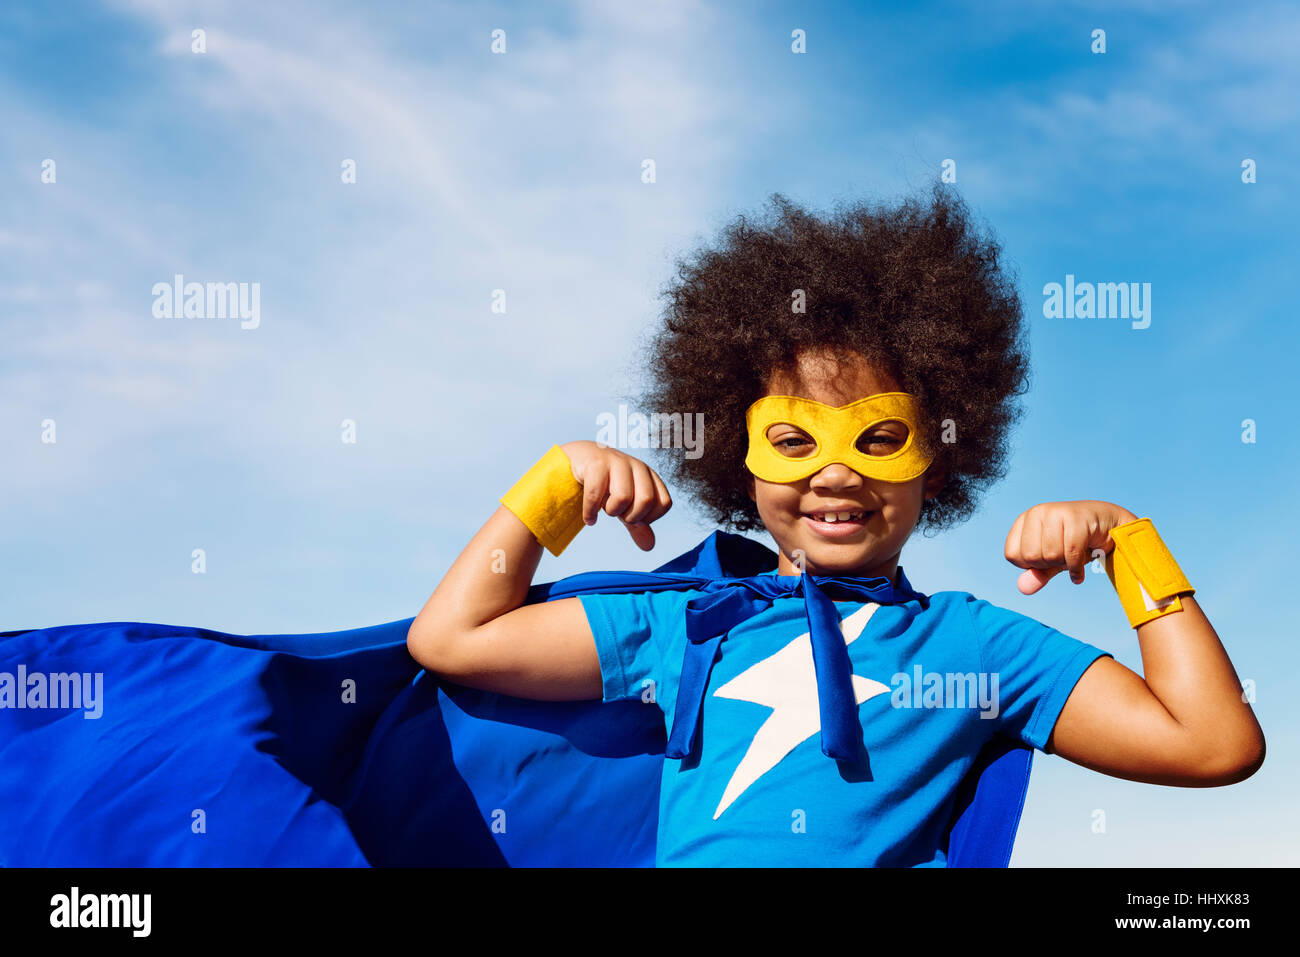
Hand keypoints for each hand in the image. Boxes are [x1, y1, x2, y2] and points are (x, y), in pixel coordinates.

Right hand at [559, 440, 672, 550]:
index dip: (649, 518)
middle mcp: (637, 466)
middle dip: (630, 516)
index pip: (664, 503)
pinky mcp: (596, 464)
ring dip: (611, 511)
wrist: (580, 459)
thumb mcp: (624, 505)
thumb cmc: (606, 484)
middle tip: (618, 514)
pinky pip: (596, 495)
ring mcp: (617, 462)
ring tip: (604, 509)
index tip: (633, 516)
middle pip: (646, 501)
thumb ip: (637, 525)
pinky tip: (589, 519)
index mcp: (650, 475)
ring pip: (623, 497)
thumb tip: (649, 546)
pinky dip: (590, 513)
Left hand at [1004, 501, 1138, 594]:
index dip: (1031, 565)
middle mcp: (1037, 513)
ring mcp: (1056, 512)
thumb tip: (1023, 588)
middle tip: (1065, 554)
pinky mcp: (1076, 517)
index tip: (1048, 557)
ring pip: (1051, 555)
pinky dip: (1077, 568)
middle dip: (1050, 563)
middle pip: (1030, 556)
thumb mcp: (1054, 561)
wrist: (1112, 527)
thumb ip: (1037, 574)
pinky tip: (1081, 568)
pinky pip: (1071, 553)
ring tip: (1075, 553)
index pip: (1012, 555)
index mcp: (1025, 520)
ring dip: (1066, 563)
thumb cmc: (1078, 542)